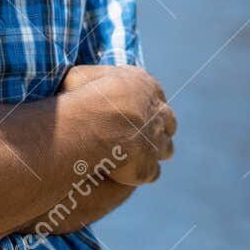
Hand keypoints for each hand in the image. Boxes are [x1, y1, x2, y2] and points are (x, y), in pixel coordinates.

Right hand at [64, 64, 175, 185]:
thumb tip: (91, 81)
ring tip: (132, 158)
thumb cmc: (85, 97)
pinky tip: (126, 173)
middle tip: (139, 137)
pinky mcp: (149, 167)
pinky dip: (142, 172)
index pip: (156, 97)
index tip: (136, 114)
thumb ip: (93, 78)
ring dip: (152, 153)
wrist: (97, 125)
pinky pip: (152, 172)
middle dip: (157, 130)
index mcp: (147, 87)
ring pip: (165, 149)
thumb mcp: (81, 76)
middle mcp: (160, 113)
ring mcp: (157, 141)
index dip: (146, 107)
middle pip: (168, 122)